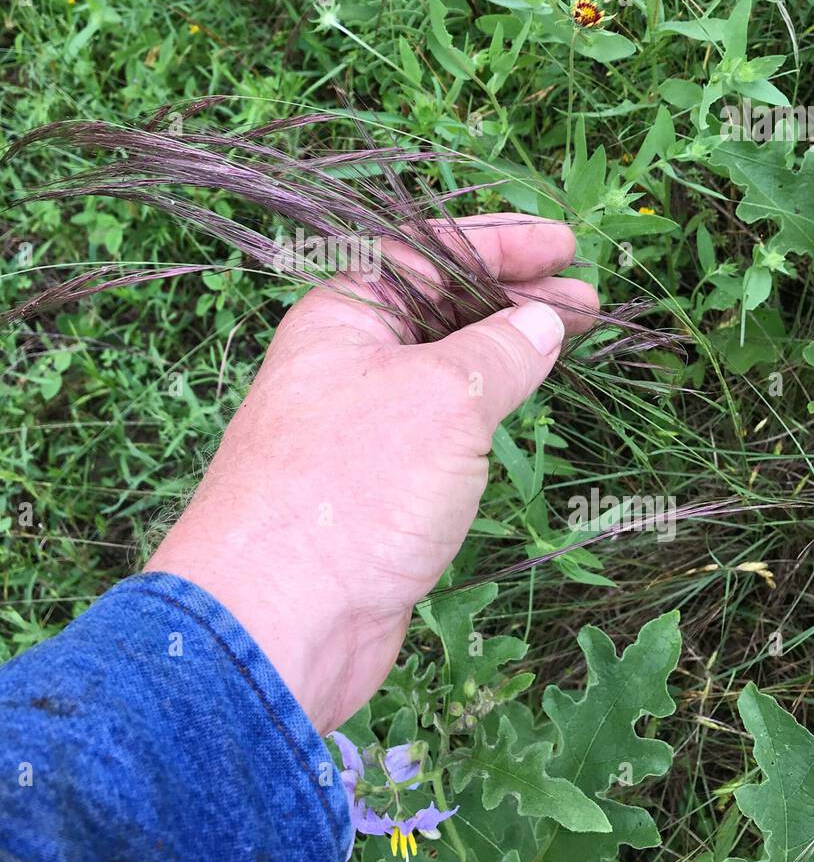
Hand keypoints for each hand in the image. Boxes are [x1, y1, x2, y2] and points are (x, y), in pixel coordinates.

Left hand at [147, 214, 597, 733]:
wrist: (274, 618)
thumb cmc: (349, 489)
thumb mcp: (441, 401)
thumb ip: (498, 351)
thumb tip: (542, 320)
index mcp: (342, 317)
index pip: (428, 253)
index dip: (501, 243)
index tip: (566, 246)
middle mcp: (344, 362)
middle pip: (436, 308)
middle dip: (512, 297)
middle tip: (586, 302)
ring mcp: (357, 426)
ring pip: (439, 369)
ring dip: (501, 352)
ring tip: (567, 343)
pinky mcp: (372, 486)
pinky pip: (437, 426)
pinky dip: (482, 409)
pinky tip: (517, 408)